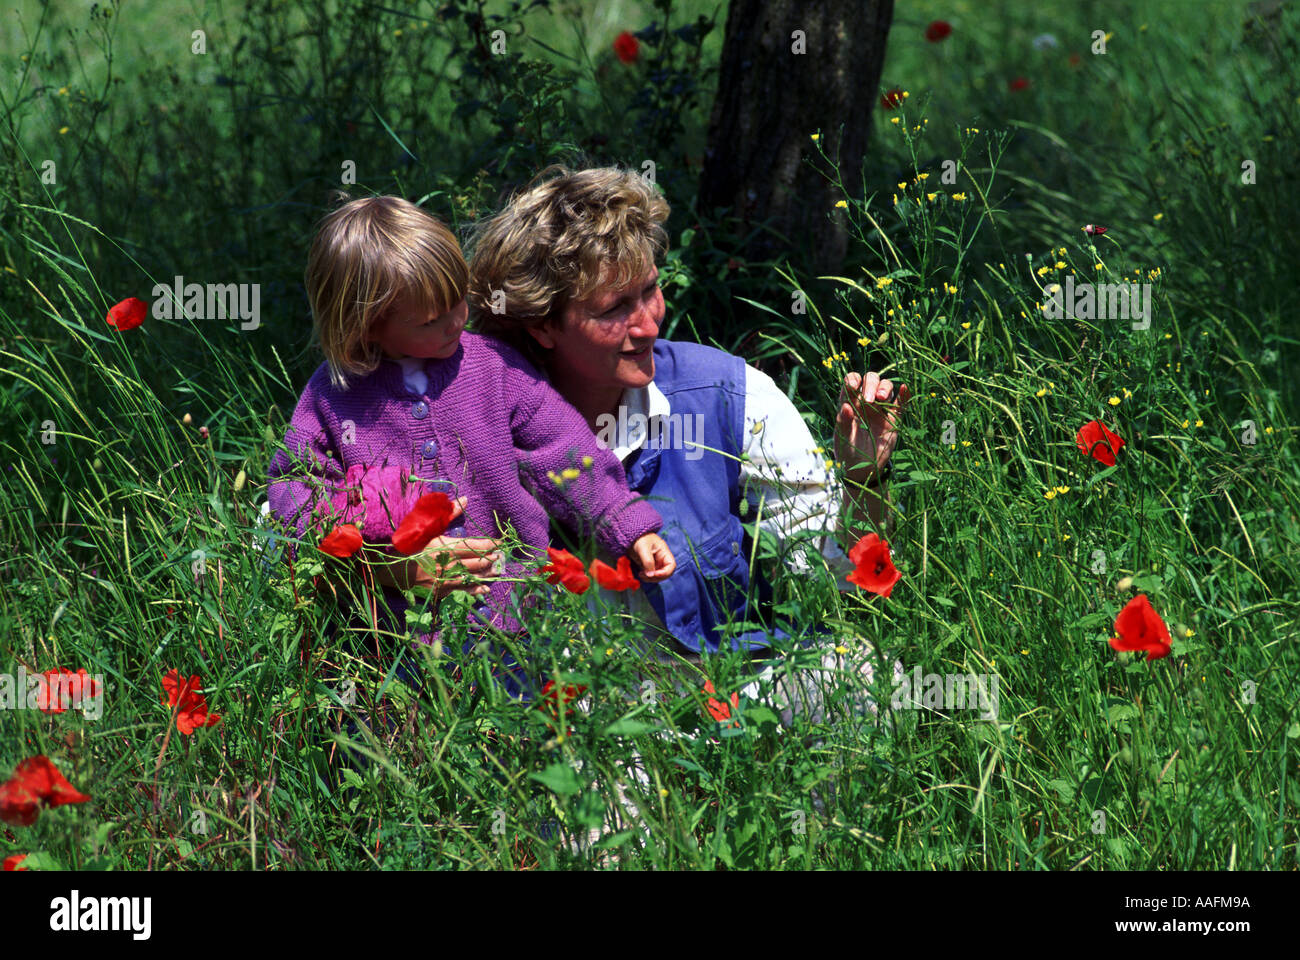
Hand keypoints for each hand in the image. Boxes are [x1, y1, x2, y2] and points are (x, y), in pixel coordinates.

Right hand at [367, 496, 502, 598]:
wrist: (390, 567)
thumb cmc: (408, 544)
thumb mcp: (427, 526)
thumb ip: (448, 514)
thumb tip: (465, 500)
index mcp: (446, 546)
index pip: (475, 545)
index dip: (490, 544)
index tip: (500, 542)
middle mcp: (448, 564)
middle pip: (477, 562)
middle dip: (490, 559)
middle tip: (500, 557)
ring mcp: (445, 580)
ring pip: (472, 577)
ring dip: (486, 573)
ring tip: (496, 570)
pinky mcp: (440, 591)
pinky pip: (462, 590)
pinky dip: (475, 589)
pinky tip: (484, 588)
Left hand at [629, 532, 675, 581]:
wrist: (629, 537)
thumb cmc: (638, 539)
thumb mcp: (643, 548)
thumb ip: (648, 561)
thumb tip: (651, 575)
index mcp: (664, 552)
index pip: (671, 565)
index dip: (665, 572)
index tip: (654, 574)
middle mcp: (662, 559)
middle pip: (665, 573)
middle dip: (657, 577)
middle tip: (645, 575)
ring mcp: (655, 563)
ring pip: (658, 576)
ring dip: (651, 578)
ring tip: (641, 575)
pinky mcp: (649, 566)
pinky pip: (651, 575)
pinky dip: (647, 577)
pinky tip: (640, 574)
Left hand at [835, 371, 909, 482]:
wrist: (863, 468)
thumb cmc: (848, 451)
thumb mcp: (843, 439)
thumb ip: (843, 423)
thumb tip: (846, 406)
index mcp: (850, 402)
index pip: (852, 381)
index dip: (853, 379)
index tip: (854, 386)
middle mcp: (865, 401)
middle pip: (870, 380)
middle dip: (871, 385)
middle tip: (870, 401)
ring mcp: (880, 409)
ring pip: (886, 387)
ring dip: (885, 388)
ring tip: (881, 399)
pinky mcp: (894, 418)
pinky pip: (901, 403)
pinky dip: (904, 395)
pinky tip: (904, 388)